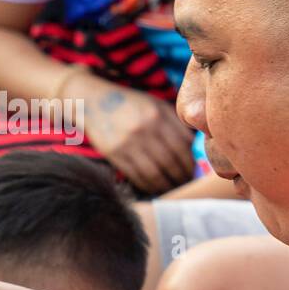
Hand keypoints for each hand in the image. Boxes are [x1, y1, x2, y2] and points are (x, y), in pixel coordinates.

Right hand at [71, 75, 193, 193]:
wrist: (93, 101)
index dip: (191, 162)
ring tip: (174, 188)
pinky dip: (148, 185)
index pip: (183, 145)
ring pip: (154, 173)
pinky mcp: (114, 153)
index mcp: (157, 115)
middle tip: (187, 183)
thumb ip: (175, 122)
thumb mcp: (155, 104)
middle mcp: (143, 129)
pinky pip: (136, 175)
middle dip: (182, 176)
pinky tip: (155, 187)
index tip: (194, 170)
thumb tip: (195, 148)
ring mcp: (127, 142)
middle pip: (170, 161)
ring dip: (167, 185)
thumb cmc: (130, 104)